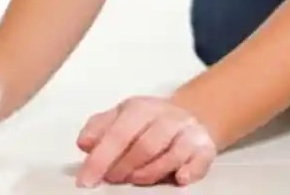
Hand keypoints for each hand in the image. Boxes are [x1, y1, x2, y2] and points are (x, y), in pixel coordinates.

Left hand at [75, 96, 216, 187]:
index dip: (100, 159)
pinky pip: (200, 160)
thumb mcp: (120, 117)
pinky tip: (180, 178)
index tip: (86, 180)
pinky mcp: (205, 147)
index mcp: (140, 108)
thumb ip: (99, 128)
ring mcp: (187, 132)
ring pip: (170, 155)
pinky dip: (191, 170)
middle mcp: (166, 117)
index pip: (118, 134)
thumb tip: (84, 143)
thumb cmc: (148, 122)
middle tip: (111, 178)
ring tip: (134, 179)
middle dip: (123, 167)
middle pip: (144, 146)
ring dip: (149, 173)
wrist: (189, 114)